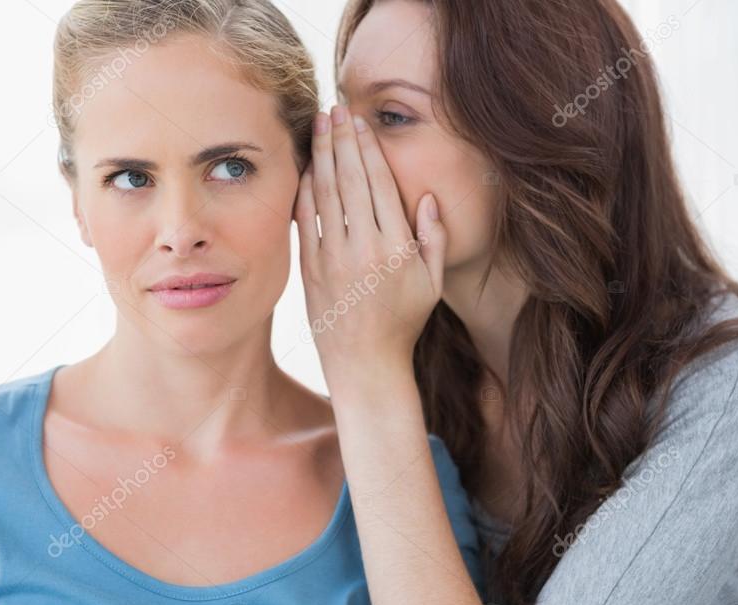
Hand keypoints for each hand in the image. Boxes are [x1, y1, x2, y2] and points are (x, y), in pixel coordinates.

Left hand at [294, 105, 446, 380]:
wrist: (365, 364)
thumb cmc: (403, 323)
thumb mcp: (431, 283)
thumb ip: (433, 239)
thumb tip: (427, 197)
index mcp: (397, 247)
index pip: (380, 184)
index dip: (368, 148)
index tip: (361, 122)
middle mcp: (364, 248)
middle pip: (350, 180)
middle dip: (341, 139)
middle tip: (334, 109)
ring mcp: (333, 259)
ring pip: (325, 194)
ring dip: (321, 155)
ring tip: (318, 126)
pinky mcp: (310, 270)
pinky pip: (305, 222)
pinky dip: (304, 191)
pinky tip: (306, 168)